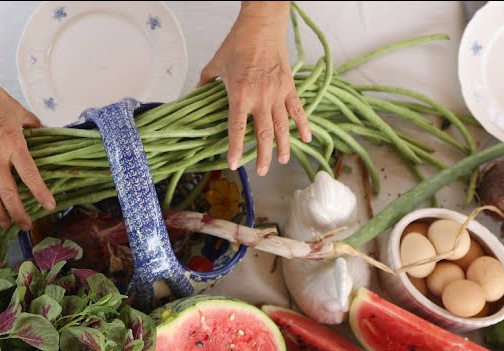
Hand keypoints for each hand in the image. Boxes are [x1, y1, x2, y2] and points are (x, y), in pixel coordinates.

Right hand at [0, 72, 55, 229]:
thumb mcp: (20, 111)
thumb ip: (34, 127)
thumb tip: (45, 134)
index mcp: (14, 143)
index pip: (30, 175)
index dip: (40, 193)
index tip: (49, 206)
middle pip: (9, 192)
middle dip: (18, 212)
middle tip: (26, 225)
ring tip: (6, 225)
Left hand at [199, 2, 311, 175]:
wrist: (262, 25)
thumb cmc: (237, 43)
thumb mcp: (215, 64)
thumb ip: (205, 83)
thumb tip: (196, 95)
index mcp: (239, 94)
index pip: (236, 128)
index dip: (235, 148)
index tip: (234, 164)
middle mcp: (260, 98)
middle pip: (263, 135)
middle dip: (263, 156)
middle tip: (262, 171)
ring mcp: (277, 93)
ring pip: (283, 127)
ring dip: (284, 146)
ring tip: (283, 161)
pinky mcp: (289, 87)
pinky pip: (298, 110)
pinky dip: (304, 125)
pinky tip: (307, 139)